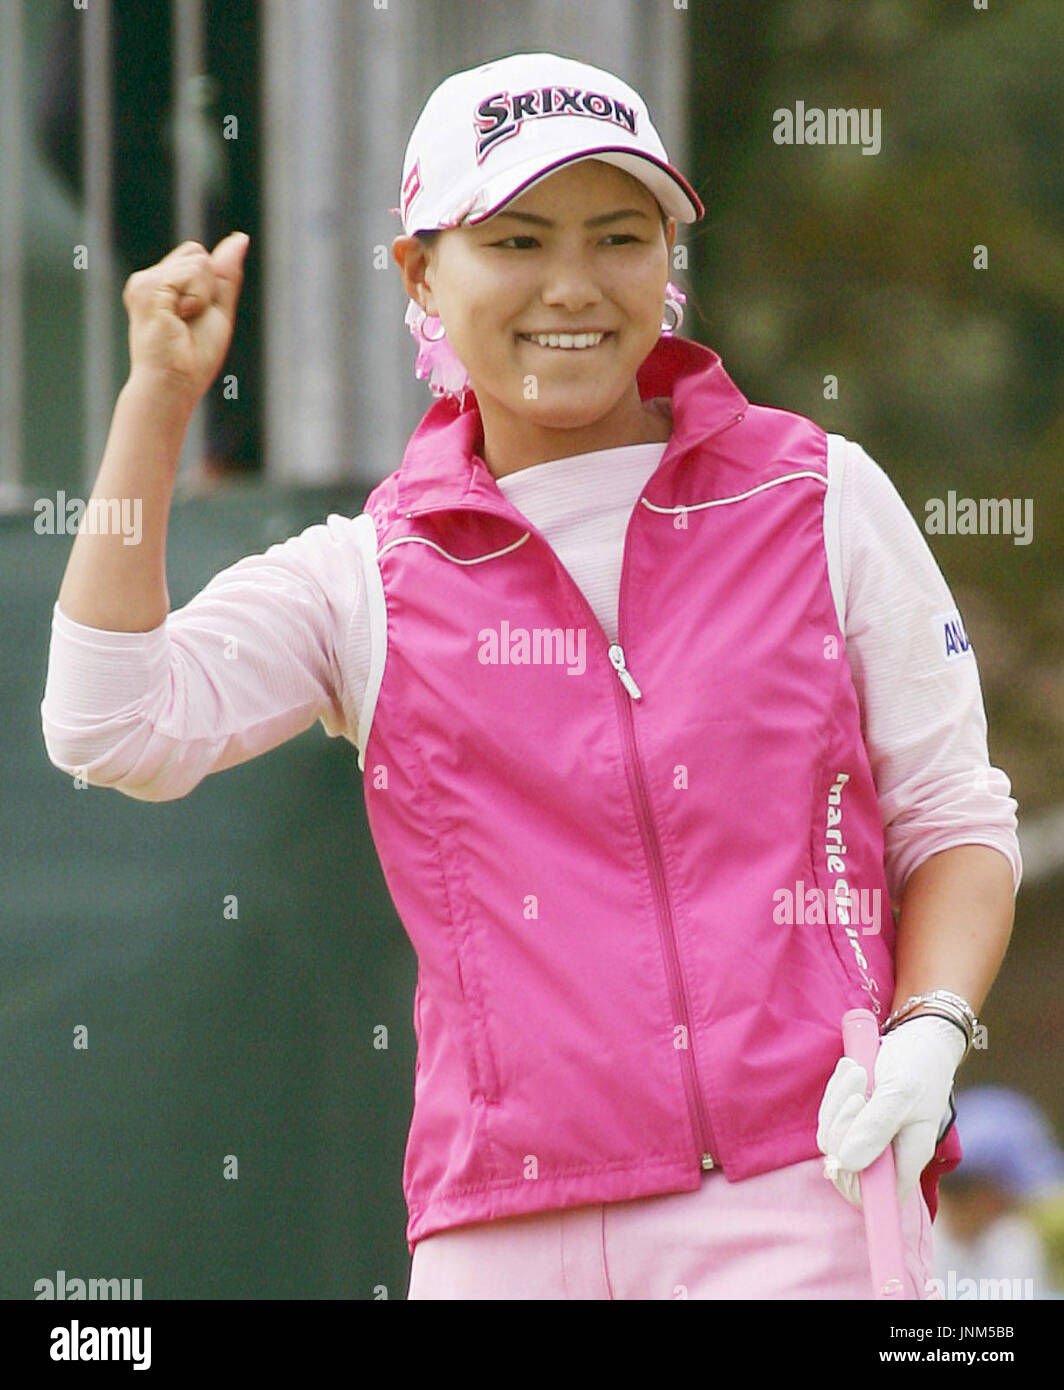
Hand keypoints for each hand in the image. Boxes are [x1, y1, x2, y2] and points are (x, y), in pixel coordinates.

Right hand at [122, 233, 248, 405]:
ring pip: (198, 259)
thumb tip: (241, 237)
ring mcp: (144, 281)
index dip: (209, 286)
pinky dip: (197, 298)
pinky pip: (192, 271)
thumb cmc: (194, 357)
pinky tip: (178, 319)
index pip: (198, 258)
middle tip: (189, 320)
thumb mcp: (217, 309)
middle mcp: (148, 280)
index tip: (193, 318)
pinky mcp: (147, 286)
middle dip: (207, 286)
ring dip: (203, 295)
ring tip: (182, 321)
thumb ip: (225, 275)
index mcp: (162, 285)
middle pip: (197, 252)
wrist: (175, 383)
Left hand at [816, 1014, 965, 1208]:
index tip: (844, 1151)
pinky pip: (829, 1116)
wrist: (917, 1037)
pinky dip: (835, 1093)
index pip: (874, 1198)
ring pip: (831, 1137)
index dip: (852, 1182)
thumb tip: (847, 1164)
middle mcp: (887, 1155)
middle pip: (844, 1164)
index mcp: (908, 1159)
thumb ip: (876, 1128)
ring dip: (837, 1101)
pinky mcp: (855, 1120)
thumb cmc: (917, 1067)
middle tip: (859, 1091)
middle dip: (841, 1124)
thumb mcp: (899, 1094)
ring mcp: (869, 1138)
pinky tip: (852, 1069)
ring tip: (858, 1071)